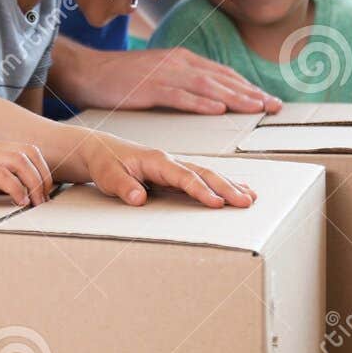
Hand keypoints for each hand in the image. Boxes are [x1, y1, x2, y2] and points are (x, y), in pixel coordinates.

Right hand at [0, 133, 52, 205]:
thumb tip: (3, 191)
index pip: (23, 148)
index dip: (39, 169)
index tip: (41, 189)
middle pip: (29, 152)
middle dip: (43, 176)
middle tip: (45, 199)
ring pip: (21, 162)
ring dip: (35, 184)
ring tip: (36, 204)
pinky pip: (3, 176)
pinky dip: (17, 189)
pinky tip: (18, 203)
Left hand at [82, 136, 256, 208]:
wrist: (100, 149)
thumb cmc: (105, 162)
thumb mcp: (107, 175)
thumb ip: (122, 186)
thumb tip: (138, 198)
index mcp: (156, 160)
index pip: (184, 177)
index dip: (201, 190)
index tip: (217, 203)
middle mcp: (170, 161)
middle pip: (204, 174)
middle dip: (226, 188)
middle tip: (246, 202)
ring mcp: (175, 165)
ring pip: (208, 174)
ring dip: (230, 184)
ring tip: (250, 197)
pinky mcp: (176, 172)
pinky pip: (203, 177)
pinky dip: (222, 183)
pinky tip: (237, 189)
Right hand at [102, 47, 282, 114]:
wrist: (86, 70)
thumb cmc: (119, 77)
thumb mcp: (157, 75)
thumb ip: (181, 82)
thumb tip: (207, 97)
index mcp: (181, 59)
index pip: (222, 73)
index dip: (247, 86)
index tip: (268, 99)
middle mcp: (177, 62)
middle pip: (221, 78)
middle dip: (250, 92)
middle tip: (274, 106)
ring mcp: (163, 73)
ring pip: (207, 85)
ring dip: (234, 97)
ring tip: (256, 107)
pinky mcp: (148, 87)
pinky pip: (179, 95)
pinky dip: (200, 102)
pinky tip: (217, 109)